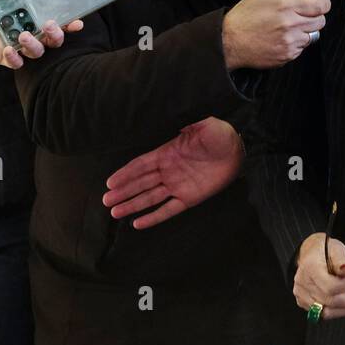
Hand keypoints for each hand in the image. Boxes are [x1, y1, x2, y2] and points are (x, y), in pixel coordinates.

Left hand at [0, 0, 82, 68]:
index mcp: (34, 18)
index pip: (58, 23)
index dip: (70, 24)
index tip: (77, 21)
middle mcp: (31, 33)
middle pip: (52, 40)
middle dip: (55, 35)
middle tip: (48, 25)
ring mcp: (19, 46)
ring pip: (37, 52)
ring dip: (34, 45)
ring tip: (23, 35)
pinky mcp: (5, 57)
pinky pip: (15, 63)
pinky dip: (15, 59)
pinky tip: (9, 50)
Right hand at [102, 117, 242, 228]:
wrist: (238, 150)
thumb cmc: (219, 135)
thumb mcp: (201, 124)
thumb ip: (185, 123)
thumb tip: (172, 120)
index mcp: (167, 153)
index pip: (140, 165)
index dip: (125, 174)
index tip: (110, 183)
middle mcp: (168, 171)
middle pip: (141, 183)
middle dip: (123, 192)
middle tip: (106, 201)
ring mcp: (178, 185)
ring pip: (150, 197)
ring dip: (133, 204)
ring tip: (115, 212)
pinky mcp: (189, 198)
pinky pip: (168, 209)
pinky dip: (154, 216)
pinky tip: (139, 223)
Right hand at [221, 0, 331, 69]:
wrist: (230, 41)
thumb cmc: (246, 15)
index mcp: (287, 6)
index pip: (321, 5)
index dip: (323, 3)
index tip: (320, 3)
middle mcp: (292, 24)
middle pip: (321, 21)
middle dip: (315, 17)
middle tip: (302, 15)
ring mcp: (291, 42)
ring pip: (313, 35)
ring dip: (306, 31)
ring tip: (288, 28)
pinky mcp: (288, 55)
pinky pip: (302, 48)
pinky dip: (296, 43)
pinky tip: (281, 38)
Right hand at [293, 233, 344, 319]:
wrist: (310, 253)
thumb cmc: (324, 250)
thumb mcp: (336, 249)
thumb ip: (342, 259)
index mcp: (311, 268)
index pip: (330, 287)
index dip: (344, 285)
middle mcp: (303, 284)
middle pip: (330, 302)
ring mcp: (302, 295)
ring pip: (326, 313)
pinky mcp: (303, 302)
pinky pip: (322, 314)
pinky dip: (337, 311)